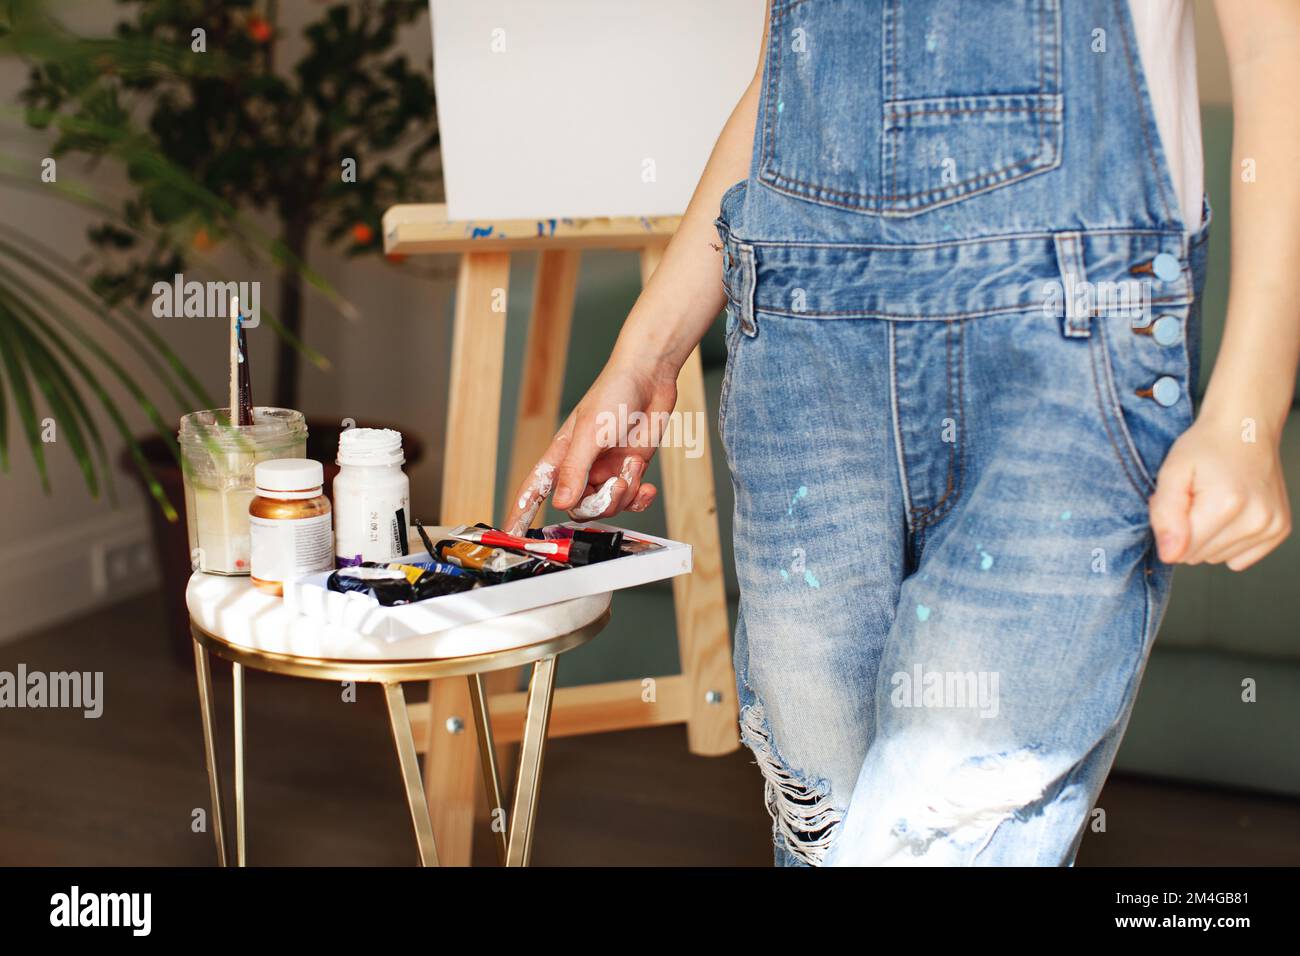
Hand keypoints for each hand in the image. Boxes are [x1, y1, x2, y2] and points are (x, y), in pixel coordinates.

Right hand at [502, 357, 677, 534]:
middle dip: (600, 503)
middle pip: (579, 508)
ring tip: (632, 466)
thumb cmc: (612, 394)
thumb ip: (575, 470)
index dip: (520, 514)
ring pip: (607, 507)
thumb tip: (561, 503)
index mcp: (561, 456)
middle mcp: (581, 467)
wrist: (650, 379)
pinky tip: (646, 486)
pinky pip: (630, 501)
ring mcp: (606, 471)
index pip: (533, 490)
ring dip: (624, 493)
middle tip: (616, 483)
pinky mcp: (629, 470)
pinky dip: (639, 498)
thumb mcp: (589, 433)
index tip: (509, 535)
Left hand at [1149, 412, 1291, 569]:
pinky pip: (1239, 559)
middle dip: (1188, 531)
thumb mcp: (1172, 472)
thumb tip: (1170, 556)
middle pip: (1198, 556)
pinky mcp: (1280, 530)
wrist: (1245, 430)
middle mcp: (1256, 520)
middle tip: (1195, 499)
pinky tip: (1230, 515)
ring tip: (1212, 503)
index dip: (1170, 527)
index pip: (1181, 550)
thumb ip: (1165, 515)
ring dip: (1208, 537)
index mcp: (1226, 505)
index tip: (1180, 501)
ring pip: (1217, 558)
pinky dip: (1229, 542)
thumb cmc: (1206, 447)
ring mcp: (1272, 527)